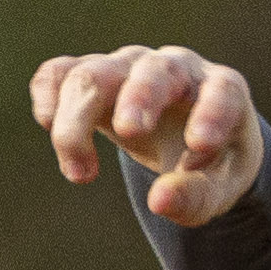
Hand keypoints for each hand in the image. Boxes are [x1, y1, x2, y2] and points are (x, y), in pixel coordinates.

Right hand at [30, 44, 265, 226]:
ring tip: (80, 175)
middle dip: (139, 98)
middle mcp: (176, 69)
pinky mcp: (93, 74)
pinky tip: (47, 123)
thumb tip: (158, 202)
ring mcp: (130, 67)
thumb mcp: (219, 186)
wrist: (190, 137)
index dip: (212, 114)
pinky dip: (48, 94)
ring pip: (94, 73)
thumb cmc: (212, 161)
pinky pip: (60, 71)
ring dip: (78, 120)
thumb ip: (197, 196)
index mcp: (222, 90)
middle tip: (130, 134)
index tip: (200, 145)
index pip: (223, 91)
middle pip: (153, 71)